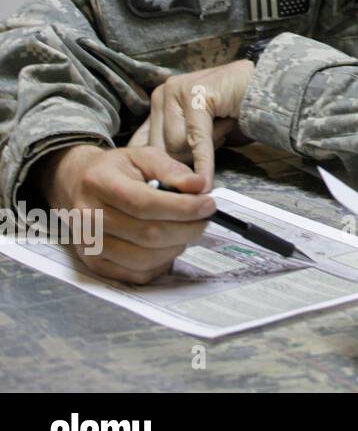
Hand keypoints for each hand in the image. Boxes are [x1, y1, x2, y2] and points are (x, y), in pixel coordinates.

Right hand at [36, 144, 213, 284]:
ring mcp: (89, 245)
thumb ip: (172, 170)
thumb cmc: (116, 169)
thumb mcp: (143, 156)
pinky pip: (137, 274)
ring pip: (144, 259)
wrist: (76, 184)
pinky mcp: (94, 263)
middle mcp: (89, 218)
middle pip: (148, 235)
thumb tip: (199, 186)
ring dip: (176, 247)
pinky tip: (169, 245)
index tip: (208, 205)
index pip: (144, 203)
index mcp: (100, 184)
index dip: (182, 207)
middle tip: (204, 219)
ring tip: (186, 230)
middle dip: (187, 229)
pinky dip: (162, 263)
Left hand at [127, 59, 254, 185]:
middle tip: (213, 148)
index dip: (159, 166)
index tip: (171, 184)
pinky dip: (203, 163)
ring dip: (206, 148)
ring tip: (225, 127)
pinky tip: (206, 182)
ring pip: (176, 145)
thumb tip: (162, 178)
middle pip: (159, 148)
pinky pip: (197, 139)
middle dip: (185, 160)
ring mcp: (178, 91)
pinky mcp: (197, 96)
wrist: (271, 87)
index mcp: (159, 101)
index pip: (143, 144)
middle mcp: (163, 93)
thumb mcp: (199, 132)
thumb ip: (178, 147)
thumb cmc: (237, 112)